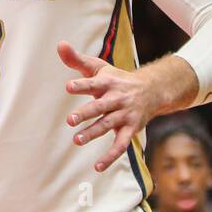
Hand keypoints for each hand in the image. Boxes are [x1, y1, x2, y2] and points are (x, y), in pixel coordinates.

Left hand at [59, 43, 194, 172]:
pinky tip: (98, 167)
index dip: (81, 85)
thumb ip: (77, 59)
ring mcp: (124, 115)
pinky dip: (111, 157)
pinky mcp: (130, 129)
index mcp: (108, 82)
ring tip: (77, 140)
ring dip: (93, 133)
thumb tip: (59, 45)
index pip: (92, 83)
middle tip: (70, 120)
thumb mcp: (99, 67)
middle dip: (86, 113)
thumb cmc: (117, 79)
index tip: (68, 87)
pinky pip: (121, 145)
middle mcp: (117, 98)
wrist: (152, 90)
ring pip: (108, 125)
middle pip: (100, 106)